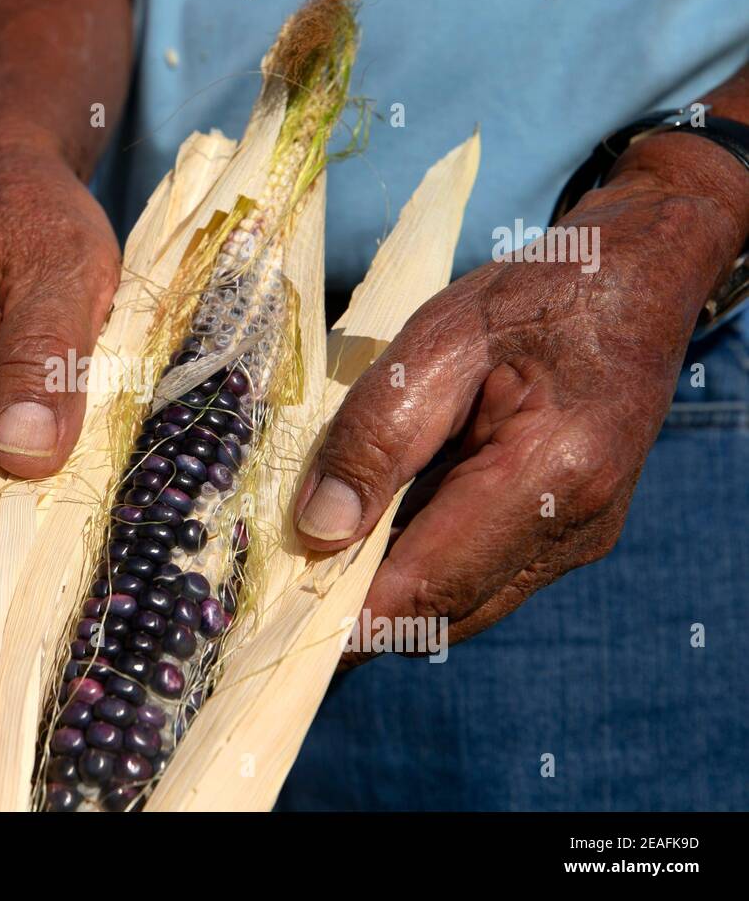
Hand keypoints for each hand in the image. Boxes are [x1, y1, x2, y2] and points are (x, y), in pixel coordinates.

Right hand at [0, 144, 120, 535]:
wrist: (23, 181)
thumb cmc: (45, 220)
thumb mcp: (63, 281)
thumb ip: (42, 364)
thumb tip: (22, 459)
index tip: (59, 495)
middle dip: (7, 489)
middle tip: (80, 467)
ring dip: (17, 468)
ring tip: (75, 435)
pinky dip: (20, 445)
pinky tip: (61, 422)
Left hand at [293, 132, 748, 662]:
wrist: (636, 280)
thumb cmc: (537, 297)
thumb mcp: (439, 339)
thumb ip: (377, 434)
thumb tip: (318, 529)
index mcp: (550, 476)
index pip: (429, 586)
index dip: (346, 621)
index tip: (274, 627)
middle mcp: (574, 530)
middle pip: (440, 613)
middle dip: (356, 616)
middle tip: (273, 593)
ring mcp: (577, 541)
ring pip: (457, 607)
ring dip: (386, 594)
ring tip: (312, 560)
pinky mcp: (566, 538)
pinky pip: (478, 579)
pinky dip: (420, 568)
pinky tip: (373, 532)